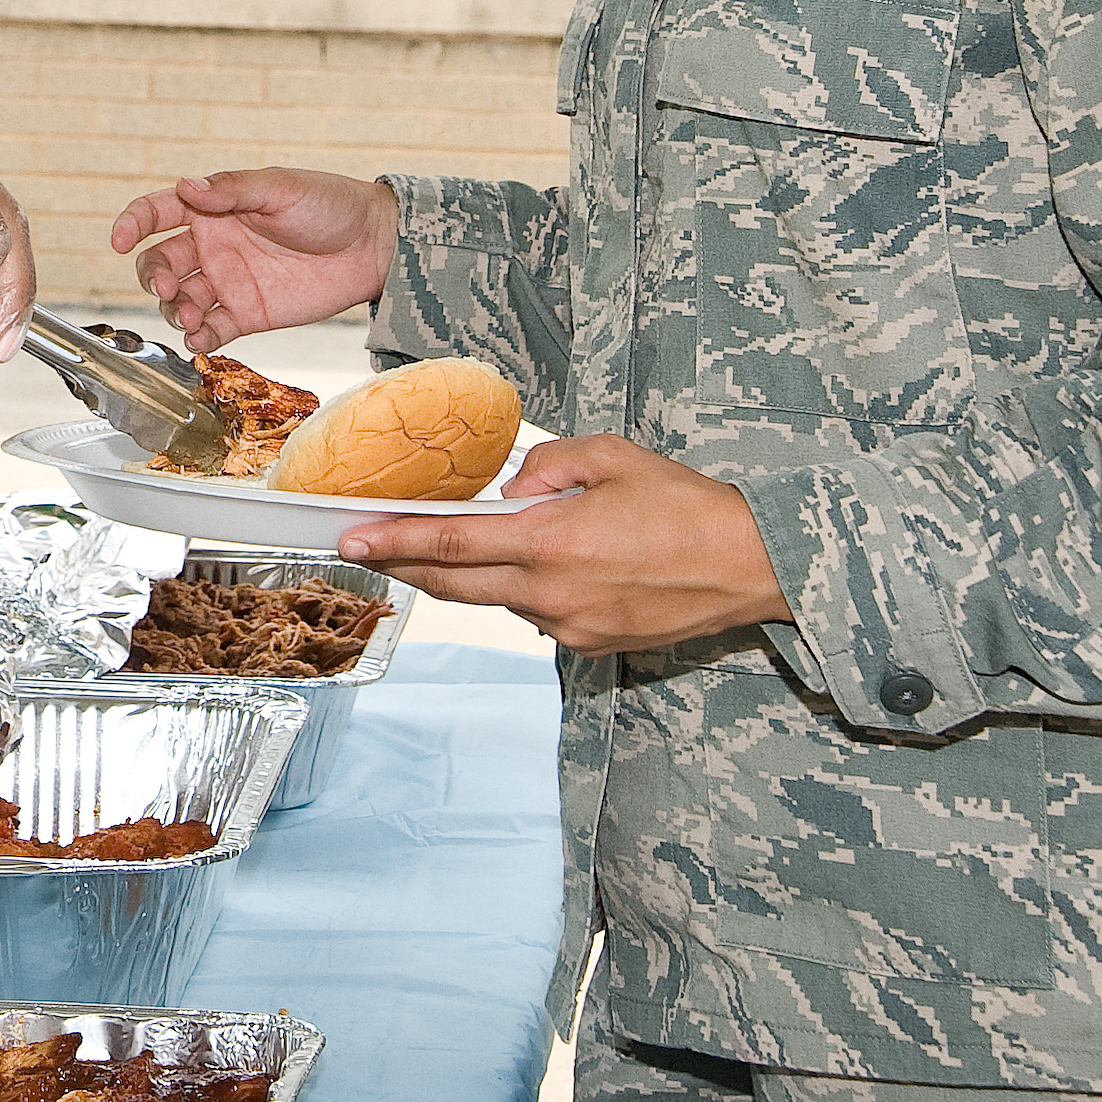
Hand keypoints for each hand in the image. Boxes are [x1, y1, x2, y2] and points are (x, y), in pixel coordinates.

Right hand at [111, 169, 393, 351]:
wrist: (374, 247)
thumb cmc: (331, 205)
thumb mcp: (281, 188)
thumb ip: (233, 190)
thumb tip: (188, 186)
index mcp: (213, 208)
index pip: (157, 212)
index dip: (132, 224)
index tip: (119, 240)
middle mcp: (212, 245)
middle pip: (159, 262)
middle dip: (152, 276)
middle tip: (167, 287)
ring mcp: (227, 282)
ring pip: (178, 299)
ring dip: (173, 310)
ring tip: (190, 318)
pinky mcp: (246, 314)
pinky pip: (210, 330)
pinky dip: (198, 338)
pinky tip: (201, 338)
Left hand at [336, 434, 787, 653]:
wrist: (754, 567)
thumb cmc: (686, 504)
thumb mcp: (611, 455)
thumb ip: (545, 464)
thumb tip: (511, 492)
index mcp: (551, 543)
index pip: (450, 543)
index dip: (392, 542)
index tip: (348, 539)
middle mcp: (551, 594)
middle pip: (455, 582)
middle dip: (405, 564)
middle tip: (362, 547)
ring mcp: (570, 627)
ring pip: (497, 598)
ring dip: (471, 573)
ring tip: (451, 545)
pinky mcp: (590, 645)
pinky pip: (536, 613)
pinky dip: (524, 588)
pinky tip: (541, 565)